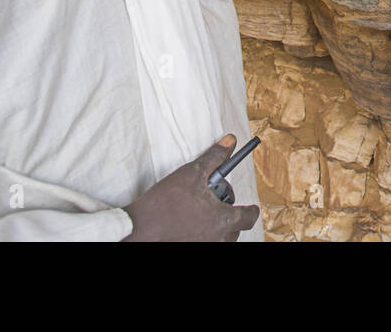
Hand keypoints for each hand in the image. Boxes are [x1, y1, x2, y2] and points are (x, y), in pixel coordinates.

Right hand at [121, 134, 260, 241]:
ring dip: (218, 228)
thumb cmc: (166, 201)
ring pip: (220, 239)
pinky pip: (204, 243)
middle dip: (232, 217)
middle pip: (234, 230)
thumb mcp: (193, 173)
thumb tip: (229, 141)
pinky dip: (203, 235)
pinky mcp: (190, 250)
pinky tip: (190, 225)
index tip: (251, 207)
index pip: (248, 218)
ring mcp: (203, 247)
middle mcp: (217, 238)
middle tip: (219, 204)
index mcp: (223, 220)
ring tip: (204, 215)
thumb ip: (215, 157)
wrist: (140, 228)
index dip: (251, 210)